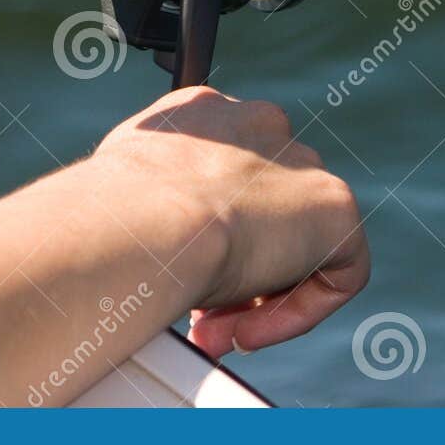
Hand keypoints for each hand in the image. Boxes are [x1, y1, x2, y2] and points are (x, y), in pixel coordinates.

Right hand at [93, 86, 369, 356]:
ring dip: (257, 296)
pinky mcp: (335, 208)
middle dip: (233, 266)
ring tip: (213, 331)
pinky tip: (249, 330)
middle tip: (196, 312)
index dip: (203, 233)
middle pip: (263, 207)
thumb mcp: (116, 190)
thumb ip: (146, 197)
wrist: (145, 220)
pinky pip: (335, 272)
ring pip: (296, 243)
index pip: (222, 172)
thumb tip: (139, 236)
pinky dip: (297, 312)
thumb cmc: (109, 214)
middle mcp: (256, 125)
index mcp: (202, 113)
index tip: (176, 272)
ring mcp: (300, 163)